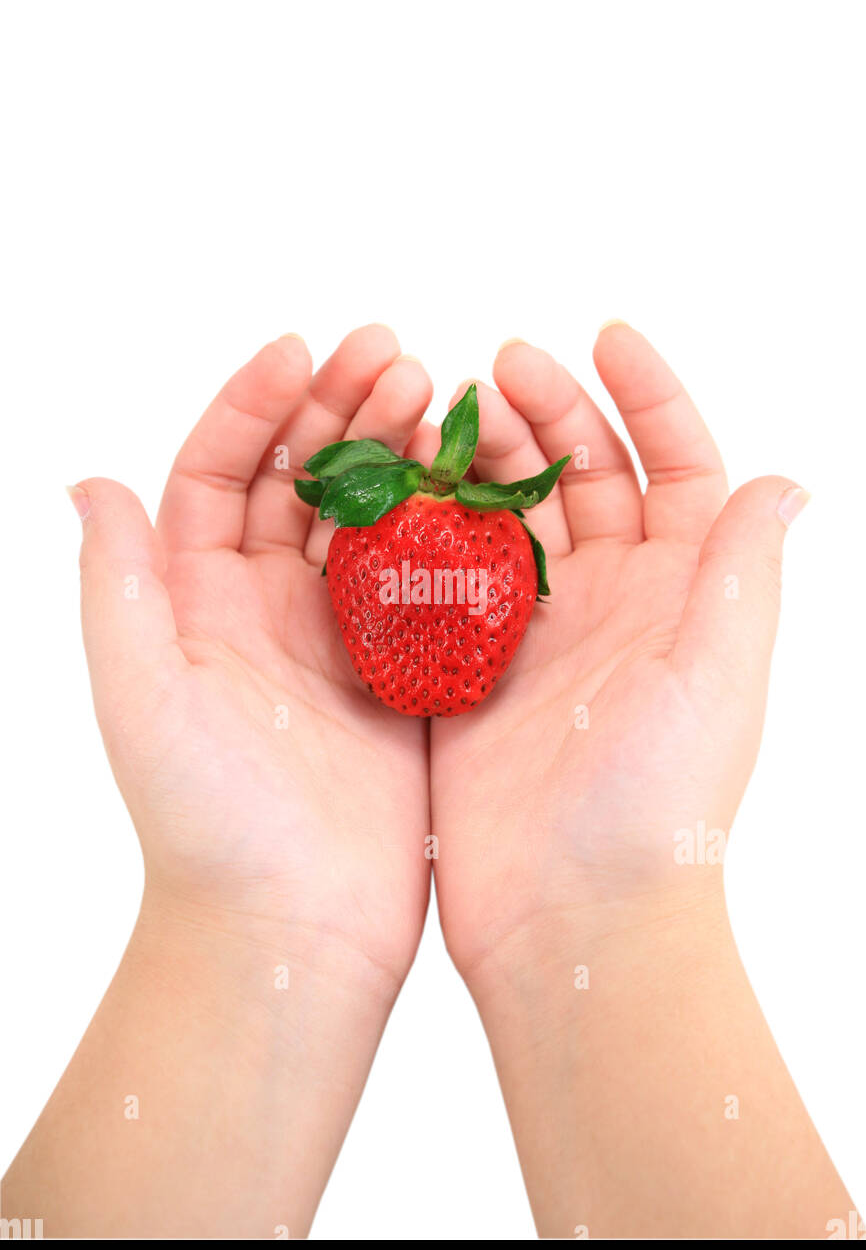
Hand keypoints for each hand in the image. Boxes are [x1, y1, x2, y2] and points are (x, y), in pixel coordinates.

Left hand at [73, 325, 433, 987]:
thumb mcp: (141, 694)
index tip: (301, 352)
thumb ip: (117, 587)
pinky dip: (452, 530)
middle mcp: (264, 611)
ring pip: (371, 520)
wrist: (287, 928)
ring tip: (444, 402)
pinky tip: (482, 488)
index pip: (217, 475)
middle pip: (302, 482)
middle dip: (344, 411)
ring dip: (403, 456)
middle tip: (399, 359)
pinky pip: (428, 584)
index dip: (252, 407)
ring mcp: (338, 641)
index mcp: (197, 603)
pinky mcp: (402, 677)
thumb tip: (85, 481)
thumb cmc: (202, 821)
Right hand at [427, 326, 851, 1238]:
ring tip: (440, 414)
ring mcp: (536, 638)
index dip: (647, 398)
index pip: (676, 469)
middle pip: (582, 480)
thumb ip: (740, 571)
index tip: (603, 337)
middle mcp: (613, 607)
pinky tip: (393, 492)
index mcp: (681, 595)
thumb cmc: (659, 799)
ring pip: (507, 519)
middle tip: (496, 369)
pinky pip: (445, 582)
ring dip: (480, 462)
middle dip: (547, 414)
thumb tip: (783, 477)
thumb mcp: (716, 672)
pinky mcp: (469, 675)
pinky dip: (423, 532)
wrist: (574, 912)